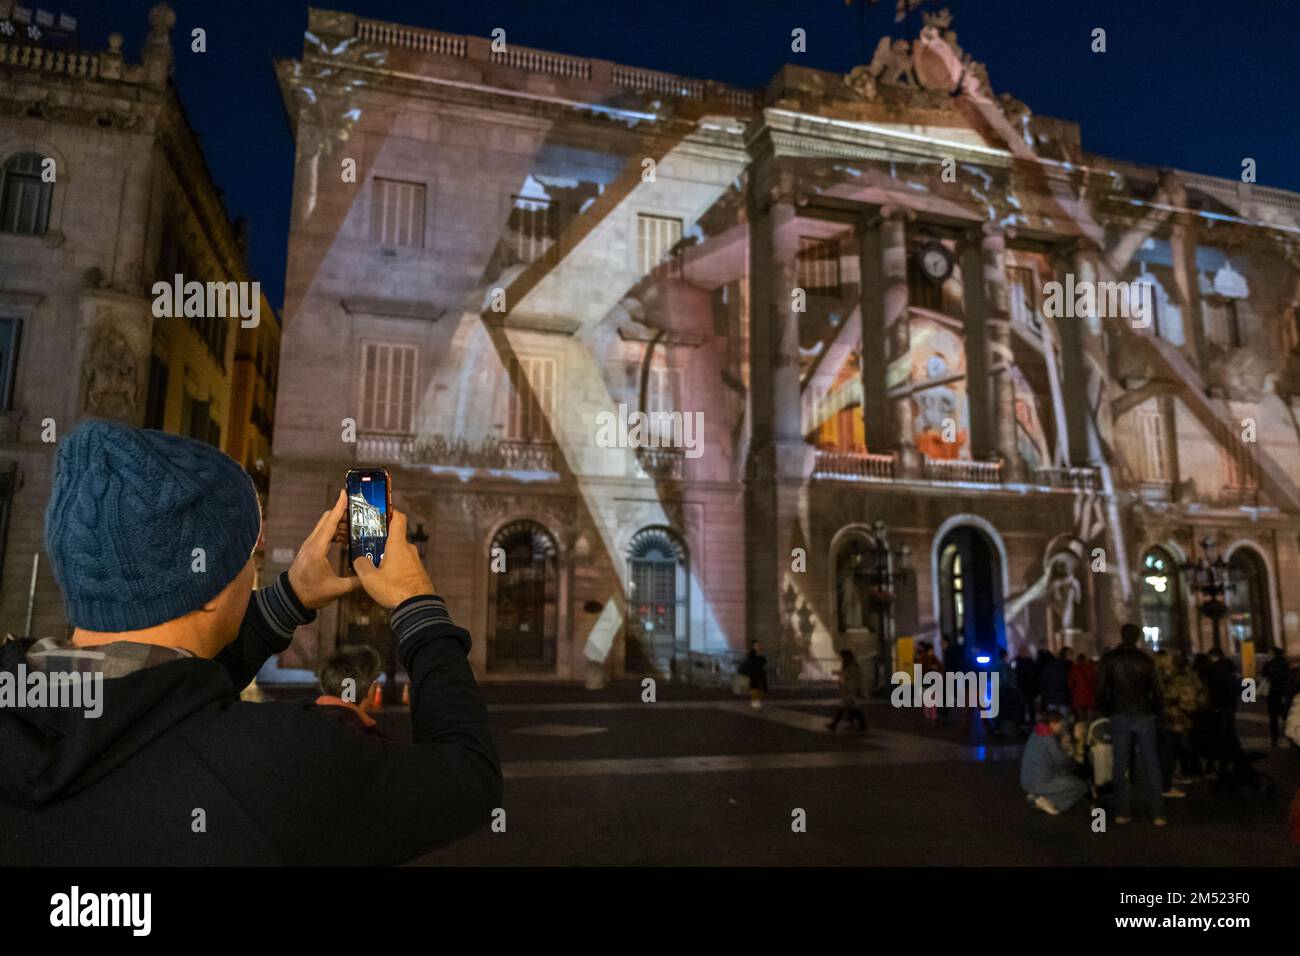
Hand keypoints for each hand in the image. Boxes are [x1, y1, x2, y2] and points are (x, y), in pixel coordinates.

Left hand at [287, 490, 362, 609]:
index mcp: (317, 550)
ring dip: (339, 522)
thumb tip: (372, 574)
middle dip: (343, 513)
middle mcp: (311, 543)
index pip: (330, 523)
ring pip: (324, 525)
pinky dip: (334, 530)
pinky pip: (322, 532)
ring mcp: (309, 545)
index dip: (339, 507)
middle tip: (360, 512)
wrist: (291, 598)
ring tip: (355, 527)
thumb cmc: (312, 594)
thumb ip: (356, 581)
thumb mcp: (337, 590)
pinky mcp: (309, 548)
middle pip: (327, 519)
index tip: (345, 493)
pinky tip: (344, 537)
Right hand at [353, 510, 433, 609]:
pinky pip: (405, 565)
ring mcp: (416, 562)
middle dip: (382, 540)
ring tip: (375, 565)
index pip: (398, 518)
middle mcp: (409, 549)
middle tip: (368, 545)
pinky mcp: (419, 573)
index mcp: (398, 545)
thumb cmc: (394, 590)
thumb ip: (361, 565)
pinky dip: (396, 567)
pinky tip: (386, 578)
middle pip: (395, 537)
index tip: (381, 511)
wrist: (418, 607)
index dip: (390, 511)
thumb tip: (358, 560)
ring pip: (400, 553)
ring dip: (388, 556)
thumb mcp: (369, 578)